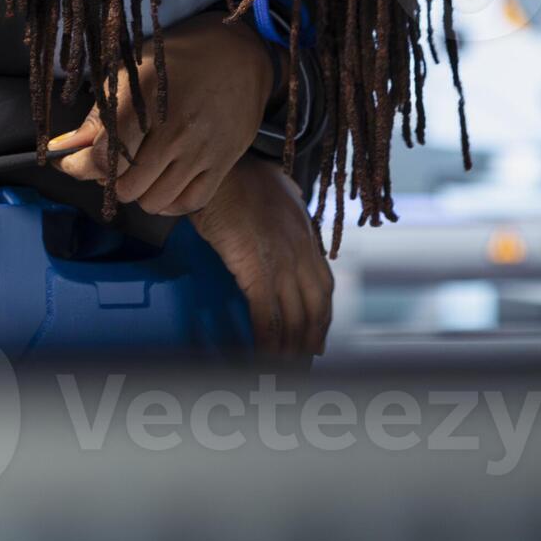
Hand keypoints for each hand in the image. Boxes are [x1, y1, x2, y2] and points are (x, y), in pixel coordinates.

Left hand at [45, 13, 275, 218]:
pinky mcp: (223, 161)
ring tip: (139, 171)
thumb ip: (98, 114)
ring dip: (139, 192)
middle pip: (126, 187)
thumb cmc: (179, 58)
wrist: (240, 52)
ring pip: (154, 201)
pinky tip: (163, 184)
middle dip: (108, 180)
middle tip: (110, 163)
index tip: (70, 163)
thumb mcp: (132, 72)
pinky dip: (170, 202)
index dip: (78, 167)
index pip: (101, 158)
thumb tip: (67, 147)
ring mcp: (201, 150)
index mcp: (145, 102)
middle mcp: (175, 131)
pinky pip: (189, 203)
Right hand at [189, 157, 333, 355]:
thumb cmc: (236, 176)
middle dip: (309, 342)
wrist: (217, 169)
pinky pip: (268, 315)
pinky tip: (260, 356)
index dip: (321, 319)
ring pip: (295, 317)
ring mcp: (282, 261)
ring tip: (280, 372)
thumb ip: (286, 204)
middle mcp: (301, 251)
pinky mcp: (257, 268)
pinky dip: (267, 340)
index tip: (317, 343)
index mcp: (306, 236)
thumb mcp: (275, 190)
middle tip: (301, 367)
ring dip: (290, 349)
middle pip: (316, 309)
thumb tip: (287, 201)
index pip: (323, 287)